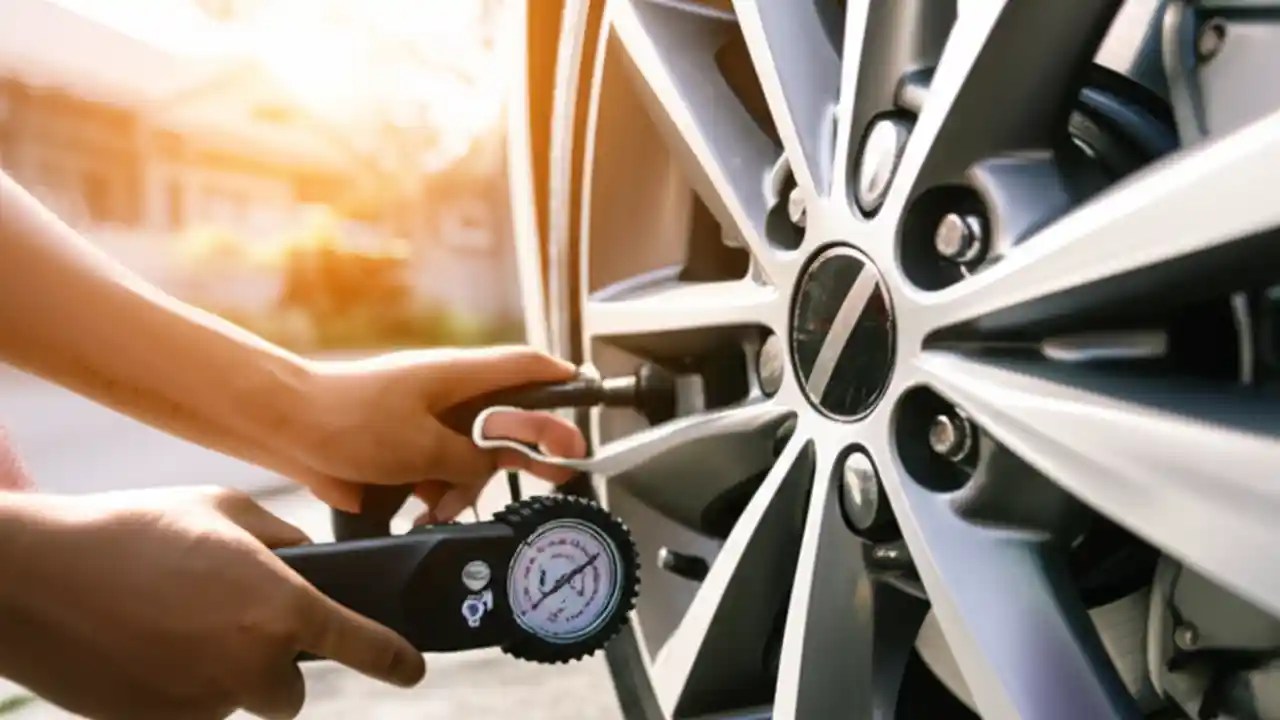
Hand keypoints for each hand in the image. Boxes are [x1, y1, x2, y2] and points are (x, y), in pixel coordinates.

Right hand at [0, 487, 424, 719]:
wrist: (36, 577)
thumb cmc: (133, 529)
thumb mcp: (224, 509)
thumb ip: (282, 540)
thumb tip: (308, 562)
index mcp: (281, 605)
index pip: (362, 645)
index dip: (394, 660)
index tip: (412, 670)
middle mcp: (251, 663)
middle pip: (290, 693)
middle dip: (273, 668)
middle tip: (230, 626)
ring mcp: (204, 702)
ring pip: (234, 700)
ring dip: (218, 674)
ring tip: (170, 624)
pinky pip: (188, 712)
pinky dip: (176, 689)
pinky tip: (144, 648)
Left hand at [288, 346, 586, 518]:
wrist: (290, 429)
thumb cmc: (350, 419)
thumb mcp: (422, 445)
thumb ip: (469, 458)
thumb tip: (489, 466)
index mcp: (461, 377)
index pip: (526, 367)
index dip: (561, 379)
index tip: (588, 395)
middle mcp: (451, 397)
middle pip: (510, 420)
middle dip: (532, 449)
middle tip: (563, 471)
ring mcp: (430, 422)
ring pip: (475, 457)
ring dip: (468, 486)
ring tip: (445, 508)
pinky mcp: (409, 449)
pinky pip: (443, 474)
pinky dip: (441, 495)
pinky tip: (425, 514)